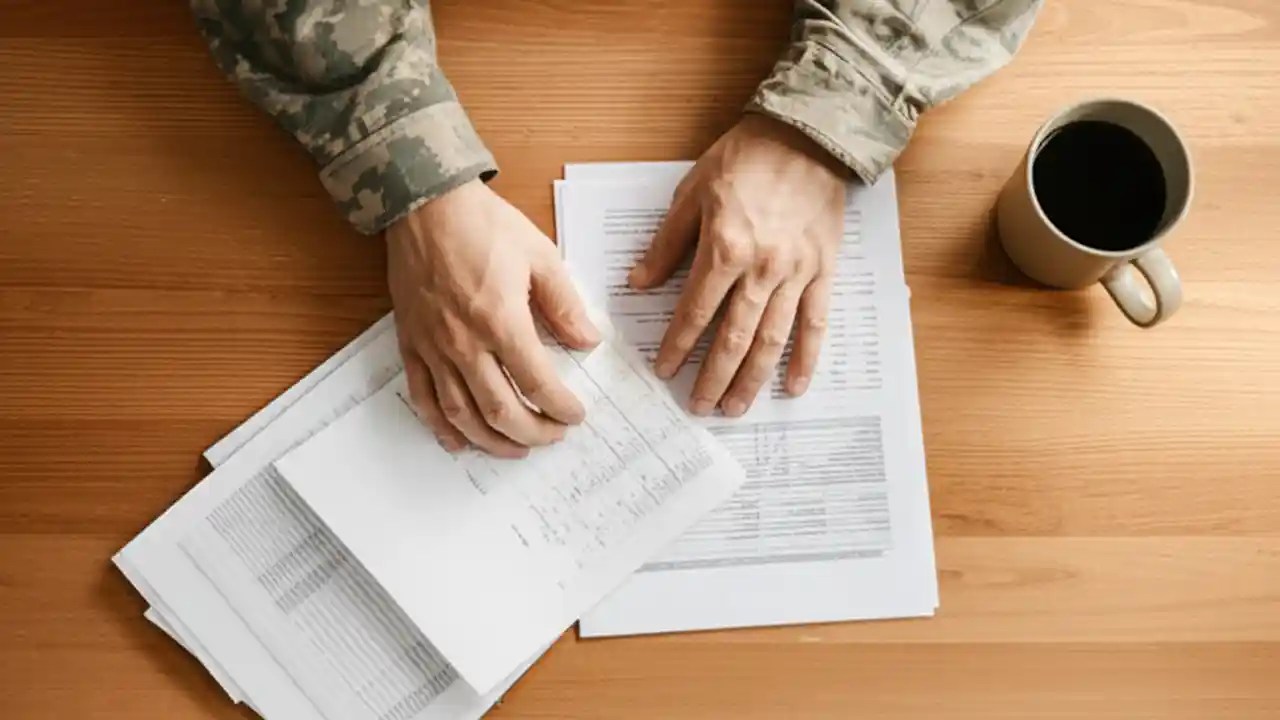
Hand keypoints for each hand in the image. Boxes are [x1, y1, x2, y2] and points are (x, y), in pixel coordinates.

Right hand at [387, 180, 599, 457]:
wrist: (425, 204)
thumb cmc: (482, 224)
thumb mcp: (540, 256)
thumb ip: (565, 304)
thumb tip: (588, 341)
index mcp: (501, 320)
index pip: (537, 382)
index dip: (560, 408)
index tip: (575, 415)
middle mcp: (465, 342)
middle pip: (500, 410)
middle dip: (532, 433)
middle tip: (552, 436)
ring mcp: (433, 347)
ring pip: (460, 414)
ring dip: (490, 440)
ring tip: (515, 448)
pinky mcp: (411, 343)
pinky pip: (422, 396)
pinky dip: (440, 425)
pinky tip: (458, 440)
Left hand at [629, 114, 847, 416]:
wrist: (807, 134)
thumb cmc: (745, 158)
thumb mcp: (692, 193)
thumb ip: (666, 244)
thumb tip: (638, 284)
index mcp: (724, 249)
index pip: (695, 312)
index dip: (678, 345)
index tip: (664, 370)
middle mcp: (762, 268)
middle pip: (733, 337)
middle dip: (712, 377)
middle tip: (698, 406)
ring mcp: (796, 273)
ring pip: (772, 339)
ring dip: (752, 379)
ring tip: (734, 407)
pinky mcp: (823, 272)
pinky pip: (815, 324)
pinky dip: (805, 359)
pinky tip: (793, 387)